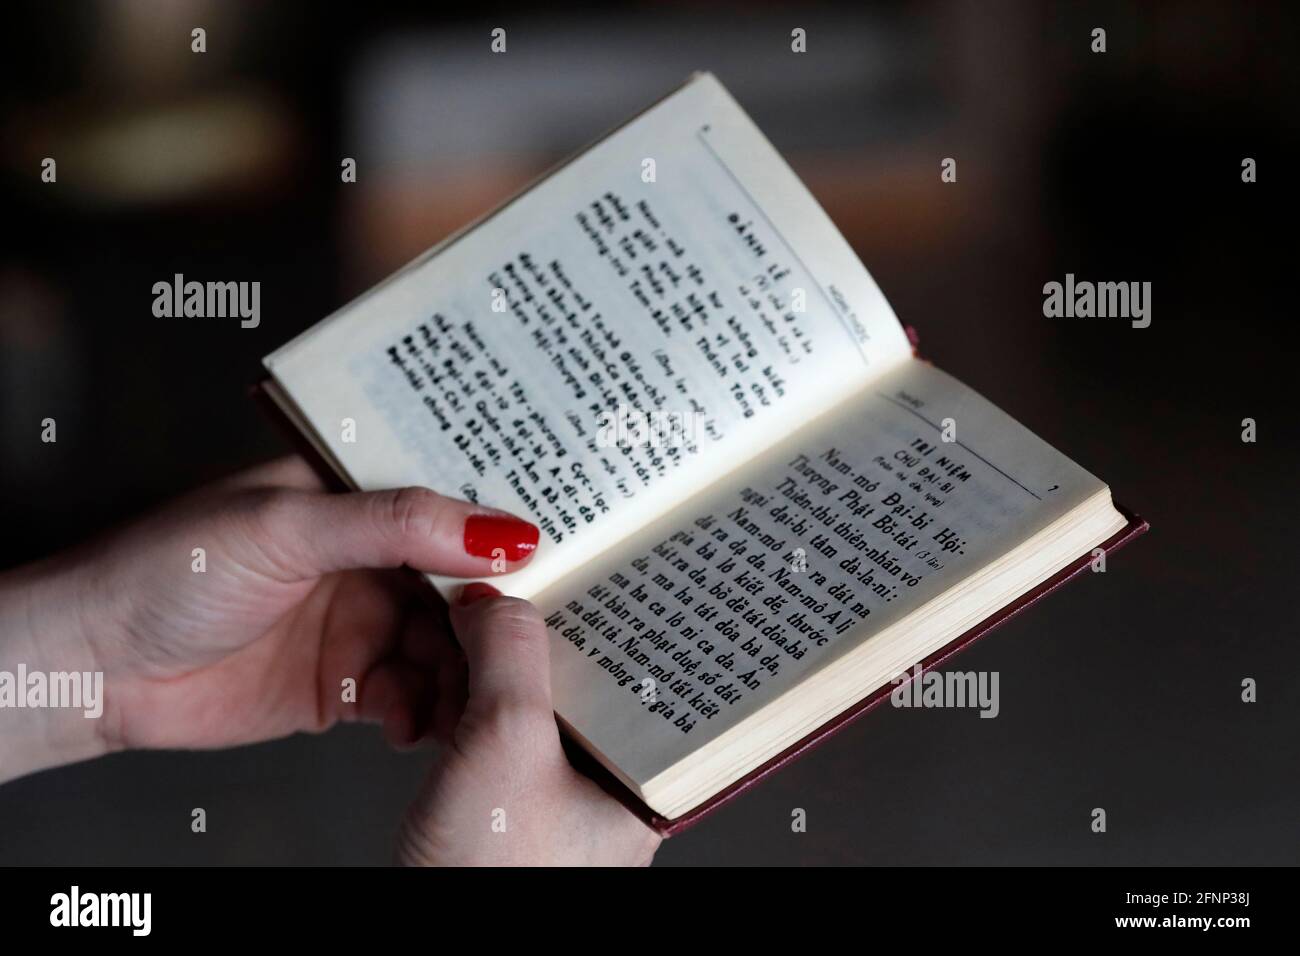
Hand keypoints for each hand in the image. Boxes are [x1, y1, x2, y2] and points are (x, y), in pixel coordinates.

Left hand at [0, 456, 539, 779]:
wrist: (93, 668)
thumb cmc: (167, 569)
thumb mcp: (290, 526)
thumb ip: (396, 525)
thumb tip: (501, 531)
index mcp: (352, 491)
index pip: (451, 493)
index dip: (503, 517)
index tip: (559, 544)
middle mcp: (366, 552)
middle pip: (460, 579)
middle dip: (492, 609)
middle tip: (521, 636)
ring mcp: (359, 619)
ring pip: (443, 643)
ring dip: (459, 669)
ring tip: (466, 690)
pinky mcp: (345, 684)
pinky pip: (410, 696)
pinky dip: (422, 711)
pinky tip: (411, 720)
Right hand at [396, 583, 660, 865]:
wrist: (425, 944)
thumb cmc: (490, 880)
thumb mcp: (506, 743)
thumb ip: (509, 652)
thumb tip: (496, 601)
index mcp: (647, 774)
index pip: (630, 662)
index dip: (585, 610)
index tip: (546, 568)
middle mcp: (614, 783)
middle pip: (572, 674)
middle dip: (516, 644)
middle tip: (481, 611)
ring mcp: (559, 795)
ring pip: (524, 701)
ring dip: (477, 678)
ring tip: (448, 669)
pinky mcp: (508, 805)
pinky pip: (491, 734)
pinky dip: (459, 713)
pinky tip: (436, 707)